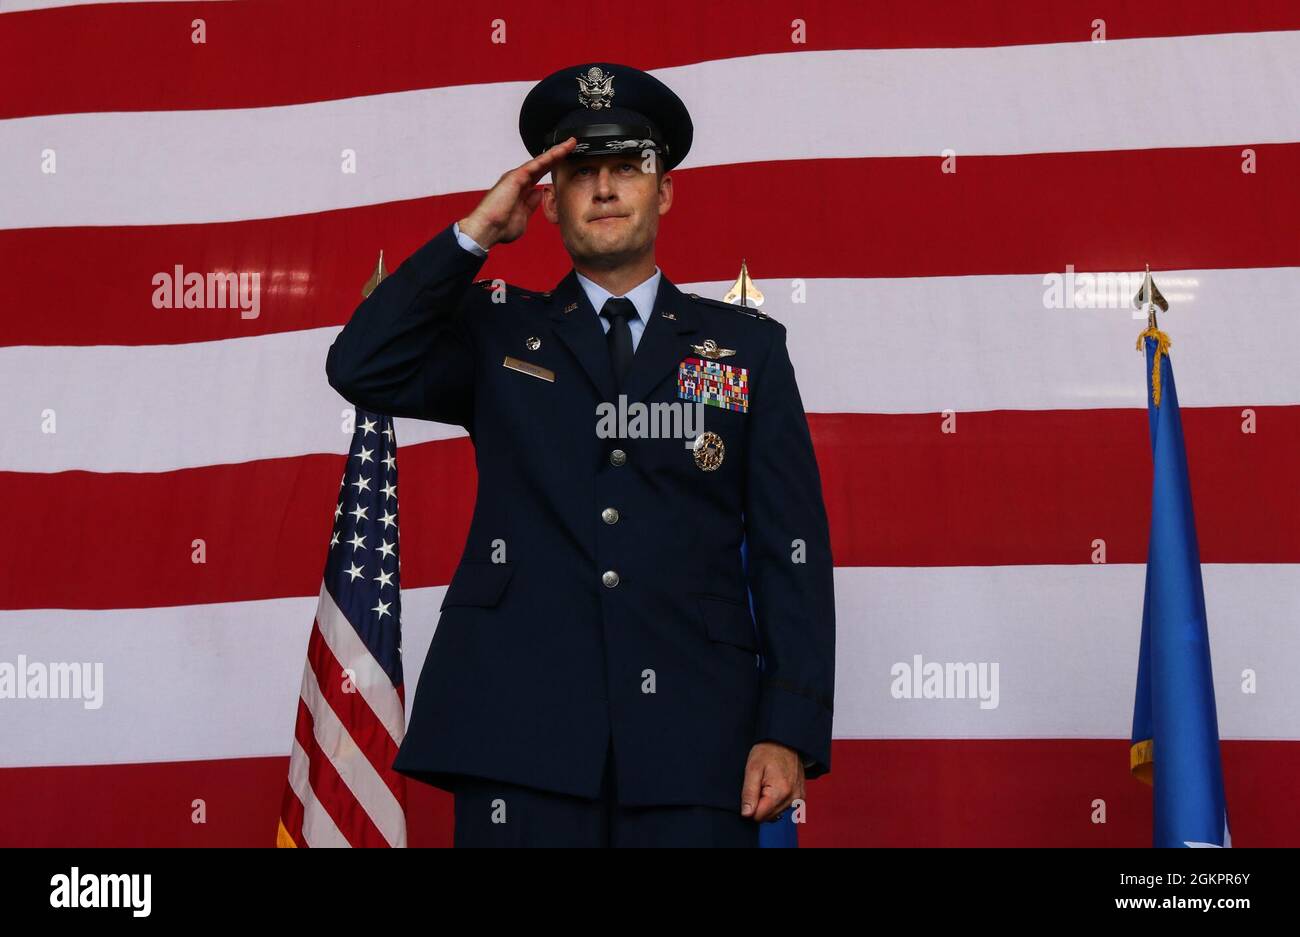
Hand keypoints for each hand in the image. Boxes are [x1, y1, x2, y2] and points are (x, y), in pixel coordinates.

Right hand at [457, 136, 577, 249]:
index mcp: (522, 190)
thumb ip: (531, 204)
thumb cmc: (501, 227)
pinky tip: (559, 151)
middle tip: (572, 144)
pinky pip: (535, 164)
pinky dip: (548, 157)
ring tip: (570, 143)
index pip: (542, 174)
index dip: (554, 166)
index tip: (567, 161)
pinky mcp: (515, 177)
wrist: (487, 230)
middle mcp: (519, 180)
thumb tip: (538, 193)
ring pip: (541, 161)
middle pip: (543, 164)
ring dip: (556, 152)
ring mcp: (517, 177)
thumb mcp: (523, 216)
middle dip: (558, 154)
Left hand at [740, 741, 804, 821]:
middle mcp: (792, 798)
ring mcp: (798, 798)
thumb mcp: (752, 769)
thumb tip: (746, 814)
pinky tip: (775, 786)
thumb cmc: (767, 752)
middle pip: (768, 817)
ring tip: (767, 784)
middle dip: (759, 804)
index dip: (750, 806)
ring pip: (775, 814)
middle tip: (759, 784)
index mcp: (780, 792)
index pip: (759, 816)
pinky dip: (776, 801)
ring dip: (768, 803)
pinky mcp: (800, 797)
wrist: (785, 742)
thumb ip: (748, 793)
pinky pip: (783, 808)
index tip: (752, 790)